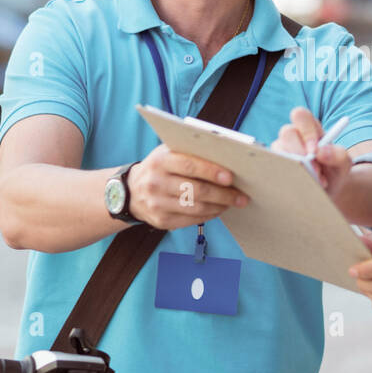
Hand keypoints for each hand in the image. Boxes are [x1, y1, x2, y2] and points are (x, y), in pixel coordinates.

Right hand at [126, 144, 249, 230]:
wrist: (130, 191)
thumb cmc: (160, 167)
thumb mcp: (168, 152)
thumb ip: (191, 152)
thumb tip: (226, 156)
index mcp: (160, 161)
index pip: (189, 165)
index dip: (211, 172)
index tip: (231, 177)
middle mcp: (156, 182)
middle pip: (195, 191)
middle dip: (222, 194)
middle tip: (241, 196)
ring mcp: (157, 204)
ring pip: (195, 208)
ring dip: (219, 206)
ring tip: (232, 202)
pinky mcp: (161, 221)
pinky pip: (190, 220)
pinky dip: (209, 216)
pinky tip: (218, 210)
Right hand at [272, 107, 352, 199]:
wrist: (328, 191)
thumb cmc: (334, 172)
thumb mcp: (344, 164)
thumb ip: (339, 155)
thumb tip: (320, 152)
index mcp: (311, 129)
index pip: (301, 116)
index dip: (306, 131)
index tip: (314, 150)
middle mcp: (294, 136)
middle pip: (287, 131)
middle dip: (299, 151)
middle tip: (312, 168)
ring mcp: (282, 150)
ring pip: (278, 150)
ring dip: (296, 166)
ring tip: (312, 180)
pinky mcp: (276, 165)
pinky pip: (274, 166)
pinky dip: (288, 176)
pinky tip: (301, 184)